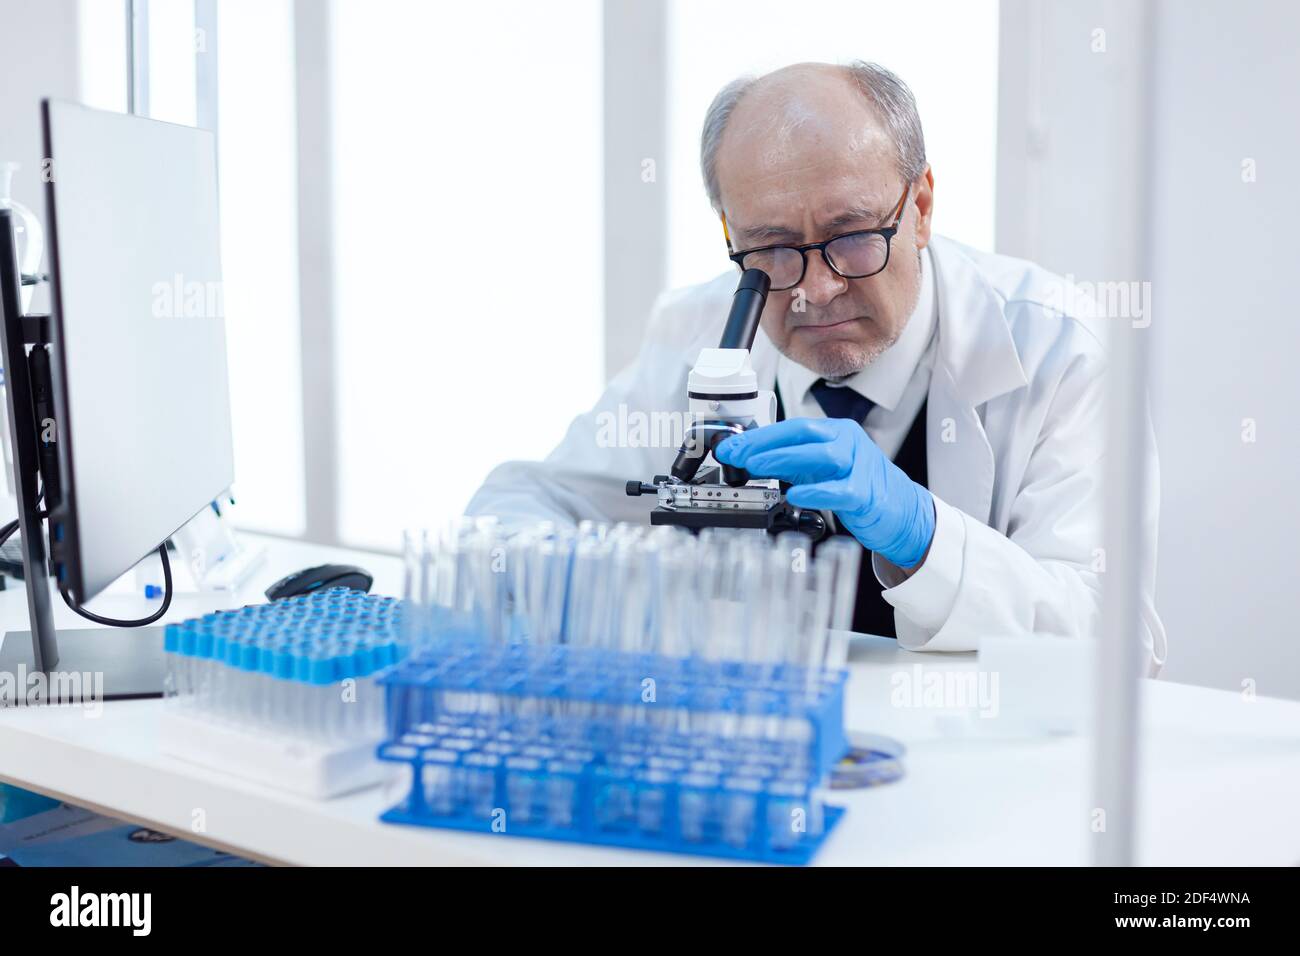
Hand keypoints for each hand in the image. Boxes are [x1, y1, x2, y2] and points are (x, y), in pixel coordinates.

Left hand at [715, 418, 934, 568]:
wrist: (900, 510)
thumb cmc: (857, 487)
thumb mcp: (820, 469)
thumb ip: (790, 462)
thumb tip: (749, 458)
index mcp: (834, 433)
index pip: (791, 427)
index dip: (758, 436)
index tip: (729, 447)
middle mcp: (848, 443)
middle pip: (804, 434)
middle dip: (765, 443)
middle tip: (736, 455)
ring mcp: (860, 467)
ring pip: (823, 455)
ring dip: (786, 459)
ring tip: (757, 467)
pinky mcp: (867, 494)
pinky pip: (840, 490)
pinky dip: (816, 491)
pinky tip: (796, 495)